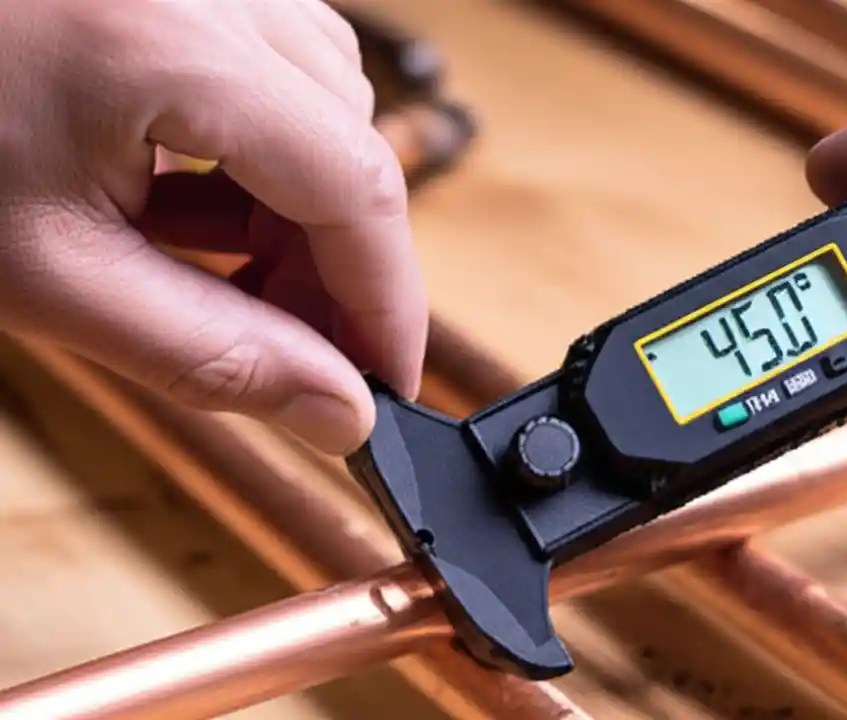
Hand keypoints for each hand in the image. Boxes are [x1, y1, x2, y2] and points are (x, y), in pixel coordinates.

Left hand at [0, 0, 425, 453]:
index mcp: (175, 43)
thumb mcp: (46, 275)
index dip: (388, 303)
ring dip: (296, 207)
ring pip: (323, 107)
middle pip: (351, 146)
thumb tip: (335, 409)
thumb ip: (208, 355)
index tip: (384, 384)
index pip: (357, 188)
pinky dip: (256, 150)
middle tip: (291, 350)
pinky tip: (194, 202)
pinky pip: (273, 67)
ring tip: (221, 272)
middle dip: (335, 265)